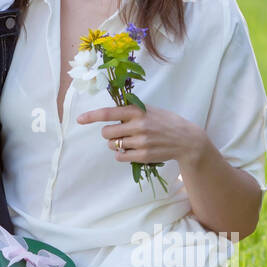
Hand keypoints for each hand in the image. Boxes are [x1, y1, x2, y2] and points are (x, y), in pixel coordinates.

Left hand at [74, 105, 205, 166]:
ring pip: (112, 145)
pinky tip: (129, 150)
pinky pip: (120, 156)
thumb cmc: (166, 122)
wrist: (187, 140)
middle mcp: (138, 125)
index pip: (108, 113)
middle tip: (117, 132)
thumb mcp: (150, 110)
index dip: (91, 116)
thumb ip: (131, 111)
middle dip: (108, 133)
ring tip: (128, 141)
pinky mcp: (144, 155)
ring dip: (114, 144)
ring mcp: (141, 141)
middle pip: (106, 132)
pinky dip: (120, 154)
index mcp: (138, 111)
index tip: (79, 119)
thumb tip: (109, 114)